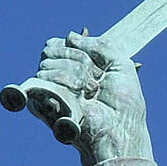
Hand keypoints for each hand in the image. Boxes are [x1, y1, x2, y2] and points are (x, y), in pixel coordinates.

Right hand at [35, 33, 152, 165]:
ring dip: (75, 74)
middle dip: (77, 60)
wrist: (119, 130)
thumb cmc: (124, 104)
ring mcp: (51, 91)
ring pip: (46, 63)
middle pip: (50, 50)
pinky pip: (41, 80)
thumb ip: (98, 45)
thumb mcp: (121, 64)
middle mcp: (61, 78)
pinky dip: (63, 82)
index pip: (59, 44)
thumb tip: (70, 36)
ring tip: (91, 93)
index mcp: (77, 68)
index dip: (73, 47)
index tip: (94, 62)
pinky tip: (79, 95)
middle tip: (96, 82)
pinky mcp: (43, 105)